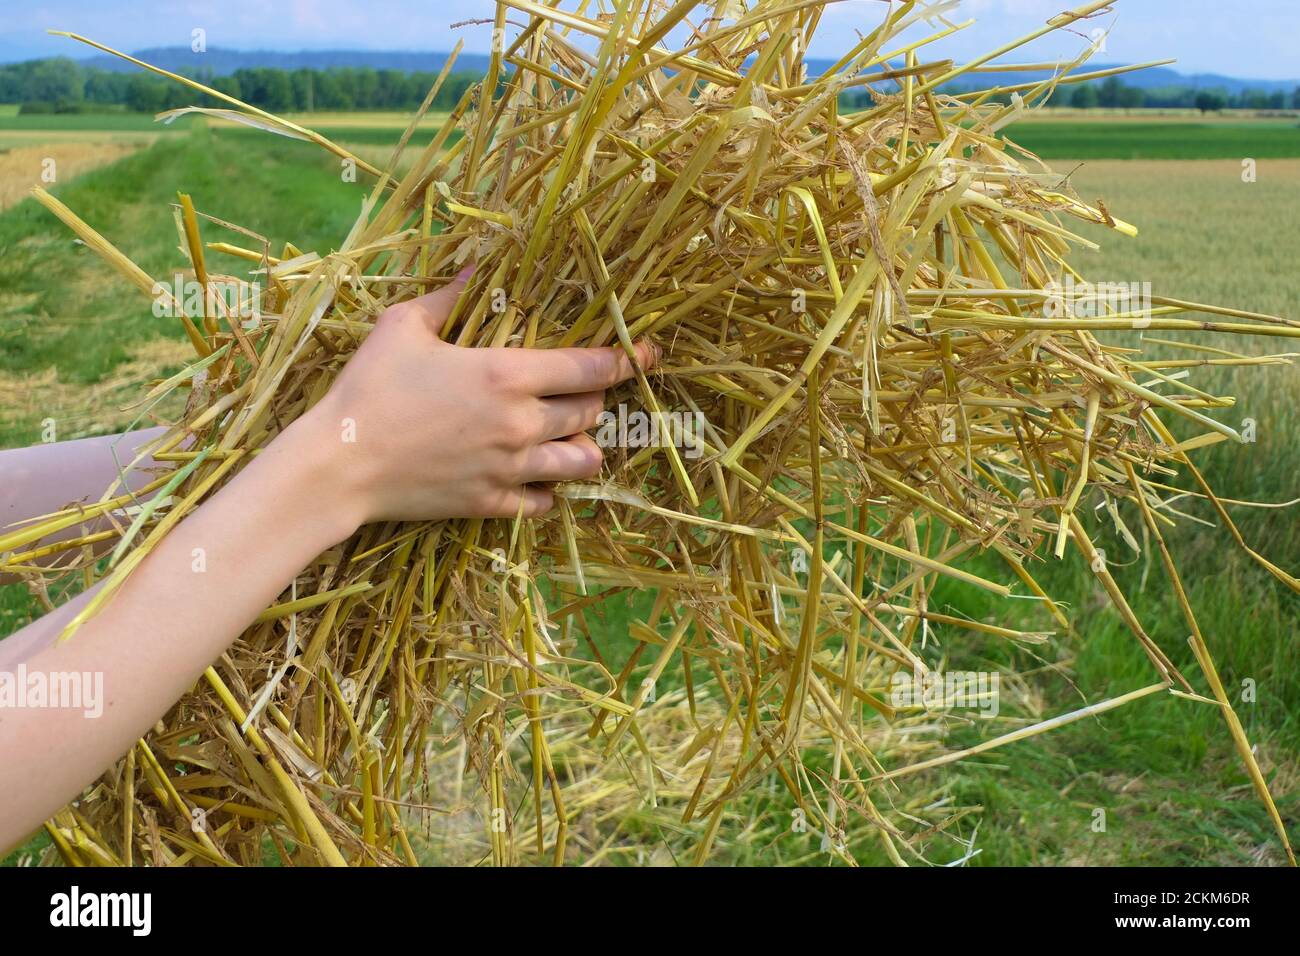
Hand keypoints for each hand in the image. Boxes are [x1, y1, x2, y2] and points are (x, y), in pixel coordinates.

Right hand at [304, 270, 658, 528]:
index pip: (591, 369)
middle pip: (591, 414)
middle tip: (580, 393)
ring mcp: (510, 469)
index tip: (646, 356)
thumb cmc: (368, 388)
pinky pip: (544, 502)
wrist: (339, 464)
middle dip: (594, 401)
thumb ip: (449, 296)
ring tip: (571, 439)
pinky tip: (535, 478)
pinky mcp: (492, 503)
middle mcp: (521, 425)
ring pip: (581, 463)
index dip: (625, 361)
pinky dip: (548, 490)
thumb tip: (474, 265)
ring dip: (583, 448)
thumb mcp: (403, 327)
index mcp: (508, 375)